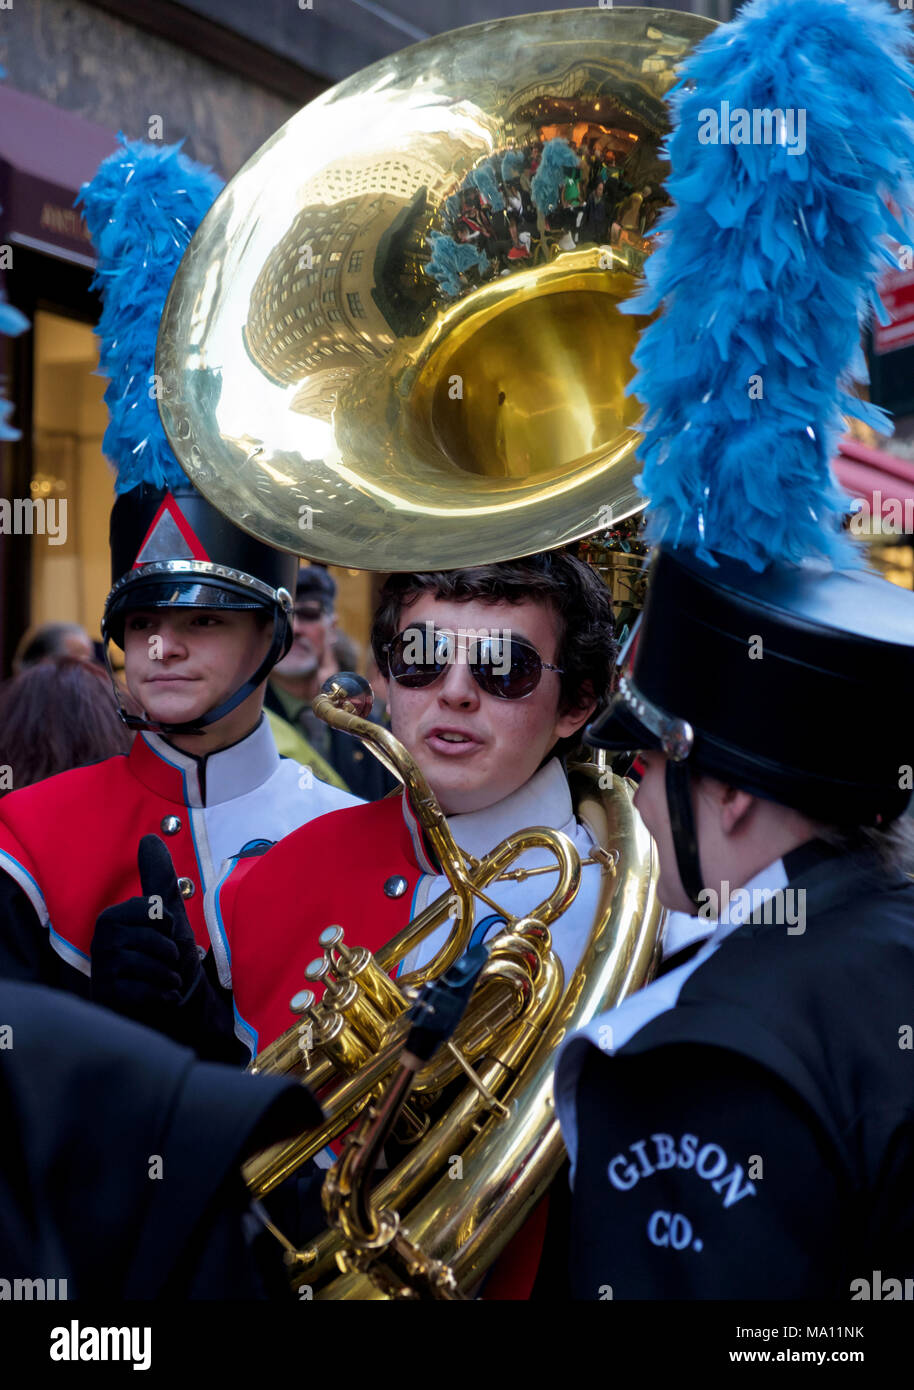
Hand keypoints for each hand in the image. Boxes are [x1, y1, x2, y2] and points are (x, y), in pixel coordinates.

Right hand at [91, 835, 201, 1020]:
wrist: (170, 1005)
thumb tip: (149, 838)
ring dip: (169, 976)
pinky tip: (161, 996)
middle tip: (166, 963)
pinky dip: (162, 995)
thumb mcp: (167, 916)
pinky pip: (145, 991)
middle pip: (156, 941)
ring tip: (165, 979)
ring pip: (152, 966)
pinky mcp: (108, 998)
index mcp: (112, 917)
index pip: (155, 911)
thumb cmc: (167, 958)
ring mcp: (102, 971)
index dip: (170, 926)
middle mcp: (101, 942)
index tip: (165, 935)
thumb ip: (158, 878)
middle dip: (172, 954)